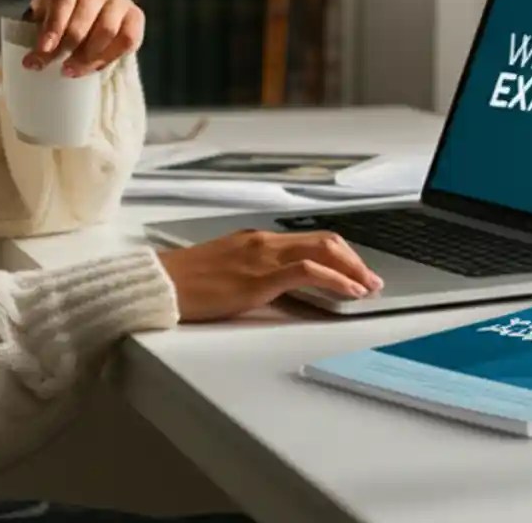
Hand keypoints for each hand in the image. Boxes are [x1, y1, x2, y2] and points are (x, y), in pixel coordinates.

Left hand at [24, 0, 144, 77]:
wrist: (92, 16)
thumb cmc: (62, 21)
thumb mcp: (45, 22)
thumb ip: (39, 38)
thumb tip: (31, 63)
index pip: (62, 2)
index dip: (53, 27)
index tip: (44, 50)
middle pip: (83, 19)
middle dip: (69, 47)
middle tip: (59, 68)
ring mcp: (118, 0)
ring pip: (106, 30)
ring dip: (89, 56)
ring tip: (74, 71)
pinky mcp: (135, 16)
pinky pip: (127, 40)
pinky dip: (109, 57)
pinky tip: (94, 68)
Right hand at [157, 230, 384, 321]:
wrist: (159, 285)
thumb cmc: (186, 284)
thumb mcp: (228, 272)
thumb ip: (255, 274)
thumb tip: (283, 289)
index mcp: (256, 240)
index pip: (310, 240)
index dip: (340, 255)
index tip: (356, 271)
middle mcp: (264, 242)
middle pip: (324, 241)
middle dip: (354, 260)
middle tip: (373, 280)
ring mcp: (262, 258)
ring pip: (323, 252)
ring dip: (353, 270)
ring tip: (369, 288)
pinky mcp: (259, 278)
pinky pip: (309, 272)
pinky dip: (336, 280)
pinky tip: (350, 292)